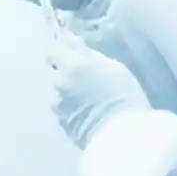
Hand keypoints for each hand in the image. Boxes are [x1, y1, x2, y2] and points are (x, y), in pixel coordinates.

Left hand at [47, 32, 148, 148]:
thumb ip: (88, 53)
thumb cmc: (123, 96)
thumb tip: (71, 40)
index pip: (53, 49)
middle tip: (87, 78)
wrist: (121, 136)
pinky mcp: (61, 123)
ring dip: (70, 92)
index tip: (72, 50)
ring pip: (60, 92)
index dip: (62, 49)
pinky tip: (88, 114)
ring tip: (91, 100)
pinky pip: (64, 109)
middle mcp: (59, 83)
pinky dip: (72, 109)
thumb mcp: (113, 67)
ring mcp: (58, 105)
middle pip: (56, 71)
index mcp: (71, 66)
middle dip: (66, 71)